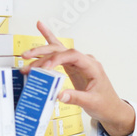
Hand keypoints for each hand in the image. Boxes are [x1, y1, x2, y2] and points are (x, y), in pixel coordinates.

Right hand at [21, 21, 134, 135]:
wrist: (110, 108)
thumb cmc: (104, 103)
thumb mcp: (91, 102)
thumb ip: (76, 98)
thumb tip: (59, 94)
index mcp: (93, 67)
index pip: (73, 55)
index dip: (58, 58)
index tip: (45, 67)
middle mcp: (85, 62)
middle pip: (63, 51)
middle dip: (44, 53)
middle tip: (28, 58)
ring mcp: (79, 63)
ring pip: (58, 52)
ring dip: (42, 53)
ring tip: (26, 55)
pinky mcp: (73, 67)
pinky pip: (59, 54)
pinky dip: (50, 40)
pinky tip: (41, 28)